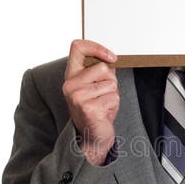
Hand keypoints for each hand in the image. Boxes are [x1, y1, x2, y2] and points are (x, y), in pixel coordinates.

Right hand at [62, 40, 118, 164]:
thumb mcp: (94, 86)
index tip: (111, 57)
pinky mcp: (89, 108)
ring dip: (113, 95)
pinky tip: (104, 113)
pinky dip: (114, 106)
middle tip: (103, 95)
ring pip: (111, 84)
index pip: (77, 47)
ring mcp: (78, 97)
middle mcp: (70, 85)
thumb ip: (100, 71)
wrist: (92, 136)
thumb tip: (111, 59)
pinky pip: (113, 97)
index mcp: (71, 76)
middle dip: (111, 81)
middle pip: (103, 68)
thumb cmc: (96, 109)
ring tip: (103, 105)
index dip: (96, 47)